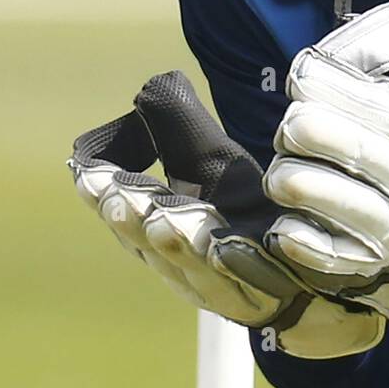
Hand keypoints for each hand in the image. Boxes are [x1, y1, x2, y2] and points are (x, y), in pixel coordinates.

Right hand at [67, 71, 384, 359]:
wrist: (299, 270)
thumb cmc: (245, 208)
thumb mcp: (212, 163)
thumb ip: (180, 127)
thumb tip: (151, 88)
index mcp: (156, 232)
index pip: (123, 214)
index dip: (105, 196)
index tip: (89, 175)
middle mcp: (178, 264)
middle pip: (150, 244)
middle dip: (135, 221)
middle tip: (119, 198)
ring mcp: (216, 287)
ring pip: (193, 267)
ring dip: (179, 245)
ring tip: (166, 221)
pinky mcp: (259, 298)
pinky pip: (245, 285)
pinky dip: (235, 267)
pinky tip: (228, 246)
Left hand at [263, 3, 388, 345]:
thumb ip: (349, 95)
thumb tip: (302, 73)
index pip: (379, 116)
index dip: (336, 98)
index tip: (298, 83)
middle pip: (366, 156)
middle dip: (320, 135)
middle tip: (288, 127)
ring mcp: (387, 229)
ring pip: (347, 206)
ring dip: (304, 186)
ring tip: (279, 176)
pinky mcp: (364, 263)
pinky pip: (332, 255)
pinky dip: (304, 242)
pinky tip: (284, 225)